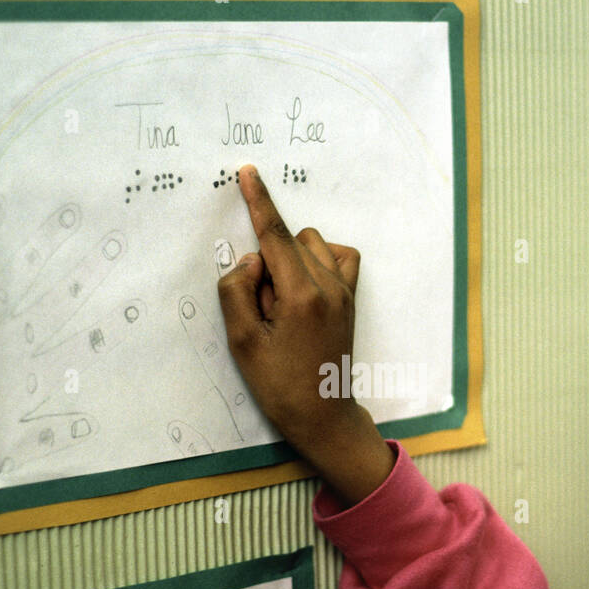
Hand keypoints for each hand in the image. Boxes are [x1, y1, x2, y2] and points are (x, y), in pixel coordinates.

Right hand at [217, 164, 392, 506]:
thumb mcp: (242, 341)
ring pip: (314, 245)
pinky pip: (338, 257)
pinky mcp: (351, 300)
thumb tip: (250, 260)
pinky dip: (317, 261)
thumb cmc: (279, 384)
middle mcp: (330, 287)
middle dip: (269, 260)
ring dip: (291, 259)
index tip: (249, 173)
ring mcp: (345, 292)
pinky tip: (303, 288)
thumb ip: (237, 291)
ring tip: (281, 305)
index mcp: (302, 295)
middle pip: (292, 240)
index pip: (275, 235)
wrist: (323, 416)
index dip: (259, 201)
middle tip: (262, 307)